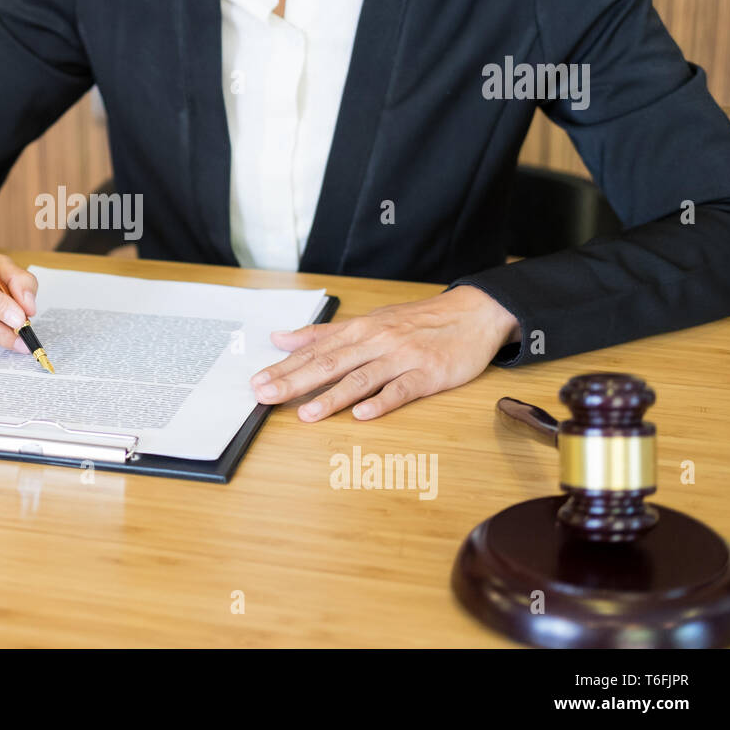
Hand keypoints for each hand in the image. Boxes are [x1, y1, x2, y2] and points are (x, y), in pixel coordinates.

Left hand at [250, 285, 519, 420]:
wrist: (472, 314)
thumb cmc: (415, 321)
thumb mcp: (368, 321)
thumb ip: (323, 334)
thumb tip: (280, 338)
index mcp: (359, 330)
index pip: (314, 351)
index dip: (284, 368)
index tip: (257, 382)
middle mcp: (376, 342)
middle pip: (329, 364)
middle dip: (294, 381)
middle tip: (265, 396)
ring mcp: (402, 358)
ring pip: (361, 378)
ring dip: (332, 397)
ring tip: (306, 414)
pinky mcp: (427, 374)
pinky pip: (402, 390)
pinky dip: (382, 402)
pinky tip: (362, 415)